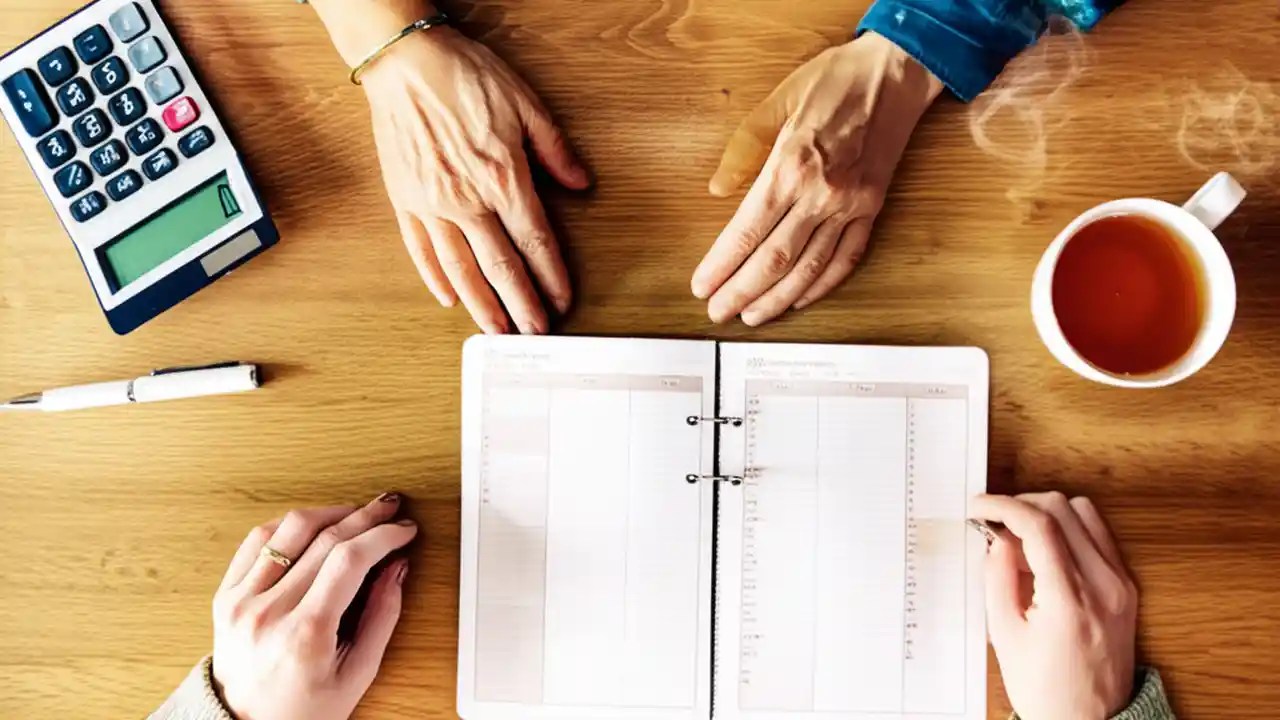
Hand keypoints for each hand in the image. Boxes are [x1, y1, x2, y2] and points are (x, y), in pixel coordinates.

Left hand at [211, 494, 417, 719]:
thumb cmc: (301, 710)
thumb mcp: (357, 675)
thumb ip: (382, 618)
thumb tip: (397, 568)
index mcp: (304, 635)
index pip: (350, 560)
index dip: (383, 535)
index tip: (404, 529)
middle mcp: (268, 612)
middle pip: (325, 538)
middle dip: (366, 517)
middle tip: (390, 509)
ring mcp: (241, 601)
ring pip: (290, 529)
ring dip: (330, 512)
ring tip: (355, 514)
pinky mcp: (226, 594)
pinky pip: (258, 540)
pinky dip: (289, 525)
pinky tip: (313, 526)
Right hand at [312, 0, 590, 334]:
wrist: (404, 61)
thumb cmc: (462, 76)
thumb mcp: (525, 104)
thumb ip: (555, 149)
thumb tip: (582, 182)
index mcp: (502, 177)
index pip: (535, 240)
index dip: (551, 275)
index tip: (562, 299)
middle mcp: (466, 199)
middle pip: (500, 265)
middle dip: (521, 304)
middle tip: (534, 332)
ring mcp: (431, 204)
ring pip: (461, 268)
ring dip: (481, 304)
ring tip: (496, 330)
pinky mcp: (404, 200)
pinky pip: (421, 250)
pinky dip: (436, 278)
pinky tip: (449, 297)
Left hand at [693, 32, 942, 325]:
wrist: (896, 70)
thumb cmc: (835, 80)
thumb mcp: (777, 101)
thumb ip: (744, 148)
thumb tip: (718, 188)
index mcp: (790, 167)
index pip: (746, 231)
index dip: (721, 265)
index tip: (702, 286)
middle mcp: (821, 193)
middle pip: (774, 259)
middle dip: (741, 291)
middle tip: (718, 311)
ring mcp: (850, 205)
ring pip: (809, 267)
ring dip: (778, 298)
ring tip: (753, 315)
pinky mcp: (872, 207)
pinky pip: (846, 257)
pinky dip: (823, 283)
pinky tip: (801, 297)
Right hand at [971, 493, 1137, 719]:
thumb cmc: (1046, 689)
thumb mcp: (1005, 635)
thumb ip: (998, 578)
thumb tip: (997, 538)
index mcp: (1069, 600)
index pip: (1039, 526)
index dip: (1003, 506)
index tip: (980, 507)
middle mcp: (1103, 585)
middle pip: (1062, 508)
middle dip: (1021, 505)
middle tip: (995, 522)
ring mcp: (1120, 583)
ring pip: (1083, 513)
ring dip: (1046, 513)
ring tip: (1020, 537)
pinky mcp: (1126, 586)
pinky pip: (1098, 534)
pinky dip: (1068, 528)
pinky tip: (1046, 548)